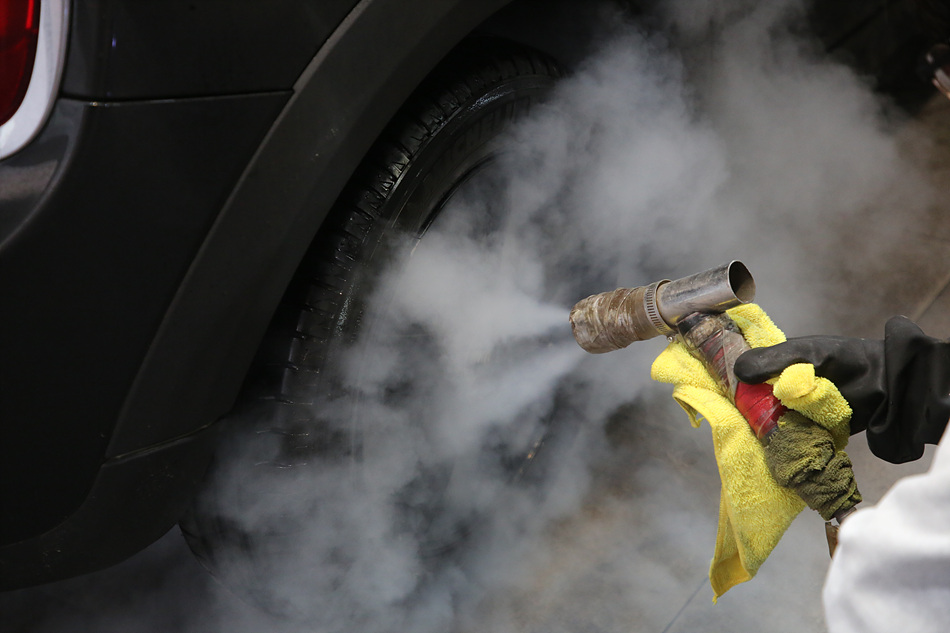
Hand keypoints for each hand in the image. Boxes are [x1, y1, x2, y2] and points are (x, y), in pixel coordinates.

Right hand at [736, 317, 949, 462]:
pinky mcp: (807, 431)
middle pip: (752, 402)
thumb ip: (773, 360)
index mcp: (777, 365)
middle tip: (743, 418)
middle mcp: (781, 388)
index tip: (721, 391)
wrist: (887, 385)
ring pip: (767, 422)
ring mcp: (793, 411)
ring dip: (764, 430)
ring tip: (760, 435)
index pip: (745, 374)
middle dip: (747, 411)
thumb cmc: (847, 359)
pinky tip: (776, 446)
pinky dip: (782, 443)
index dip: (732, 383)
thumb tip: (737, 372)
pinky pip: (787, 438)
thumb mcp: (806, 352)